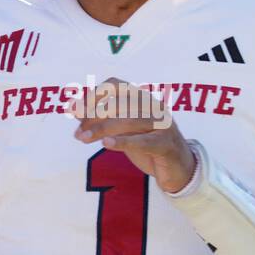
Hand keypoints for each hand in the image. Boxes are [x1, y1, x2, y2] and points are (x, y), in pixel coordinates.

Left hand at [71, 77, 196, 193]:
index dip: (94, 94)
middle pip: (119, 103)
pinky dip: (123, 141)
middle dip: (93, 115)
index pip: (116, 85)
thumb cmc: (149, 145)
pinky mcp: (166, 145)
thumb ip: (104, 120)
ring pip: (128, 120)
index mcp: (143, 98)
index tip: (75, 109)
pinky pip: (142, 141)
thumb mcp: (125, 130)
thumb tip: (76, 111)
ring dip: (101, 129)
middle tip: (77, 132)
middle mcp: (154, 107)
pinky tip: (106, 144)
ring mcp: (162, 124)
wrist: (179, 169)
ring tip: (83, 139)